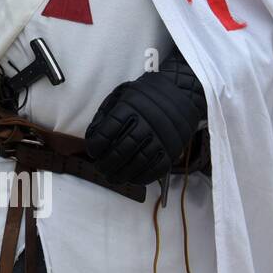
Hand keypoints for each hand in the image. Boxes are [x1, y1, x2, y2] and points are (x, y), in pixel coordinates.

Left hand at [84, 48, 206, 185]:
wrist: (179, 94)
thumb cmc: (143, 96)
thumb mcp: (121, 95)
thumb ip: (105, 113)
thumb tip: (92, 135)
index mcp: (129, 107)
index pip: (108, 130)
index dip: (97, 144)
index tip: (93, 152)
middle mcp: (146, 123)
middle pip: (122, 149)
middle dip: (108, 163)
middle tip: (100, 168)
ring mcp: (161, 137)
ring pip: (139, 161)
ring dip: (123, 174)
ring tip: (112, 178)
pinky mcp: (172, 149)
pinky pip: (157, 168)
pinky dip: (143, 177)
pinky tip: (132, 179)